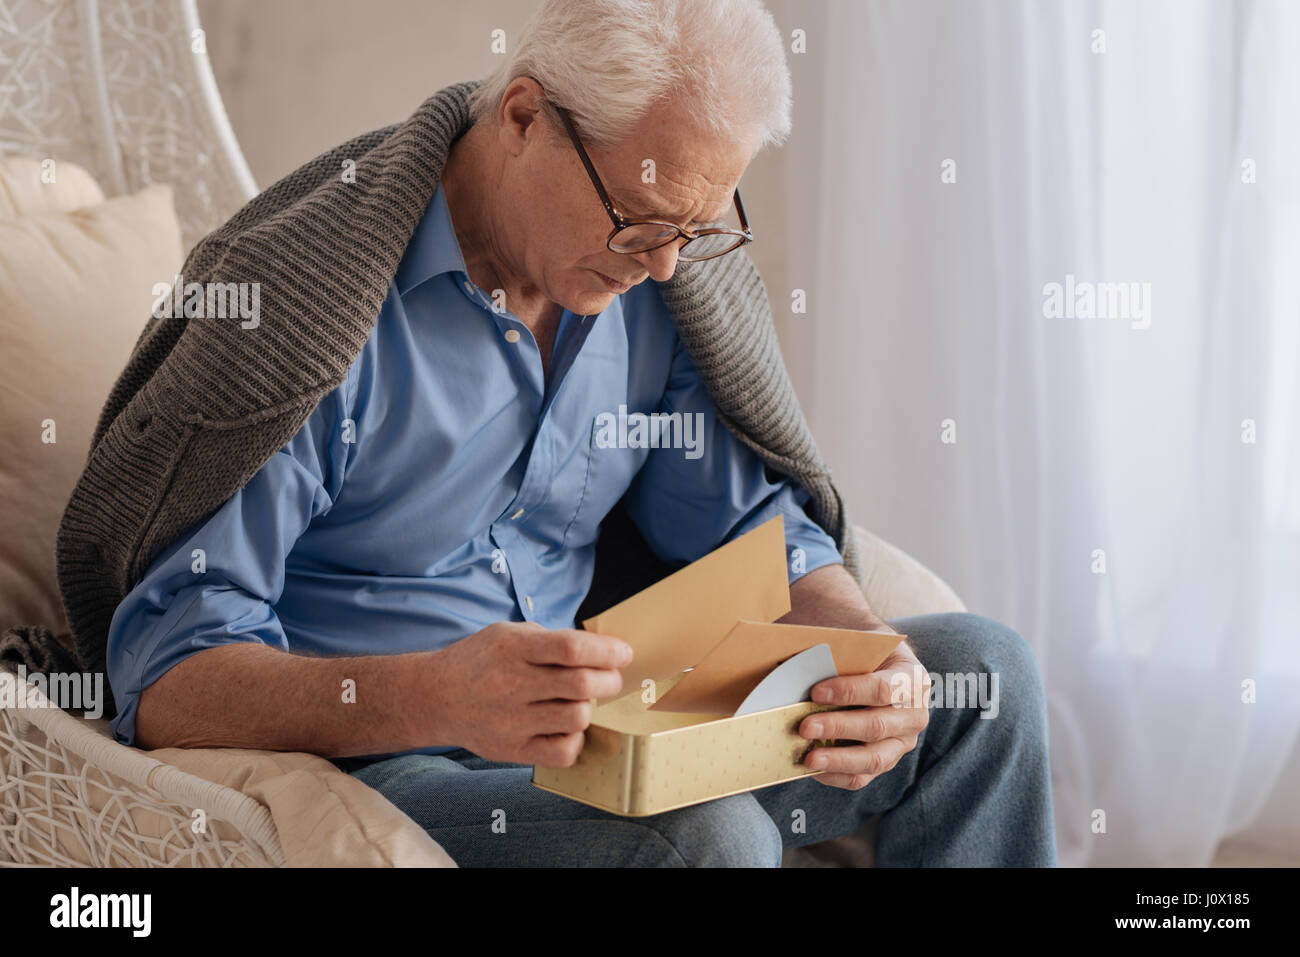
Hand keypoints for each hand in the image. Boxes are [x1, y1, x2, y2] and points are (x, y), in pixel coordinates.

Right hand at [425, 621, 630, 767]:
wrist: (434, 696)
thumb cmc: (481, 661)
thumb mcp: (509, 633)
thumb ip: (552, 640)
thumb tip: (603, 650)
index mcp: (512, 648)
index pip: (572, 649)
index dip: (607, 651)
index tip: (623, 653)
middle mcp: (511, 684)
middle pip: (581, 686)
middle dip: (609, 680)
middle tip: (610, 678)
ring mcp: (511, 721)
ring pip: (578, 719)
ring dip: (589, 708)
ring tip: (579, 701)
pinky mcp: (511, 750)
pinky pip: (563, 752)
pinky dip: (575, 739)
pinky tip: (566, 727)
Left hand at [797, 632, 930, 790]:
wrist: (876, 663)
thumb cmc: (860, 651)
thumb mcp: (855, 643)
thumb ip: (834, 653)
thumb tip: (793, 666)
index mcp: (911, 679)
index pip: (883, 689)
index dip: (849, 692)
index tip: (815, 692)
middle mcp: (913, 714)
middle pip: (877, 726)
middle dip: (838, 727)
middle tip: (805, 727)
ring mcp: (902, 742)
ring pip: (874, 758)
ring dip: (838, 759)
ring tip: (808, 758)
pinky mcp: (885, 761)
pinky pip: (862, 776)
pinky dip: (835, 775)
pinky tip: (812, 769)